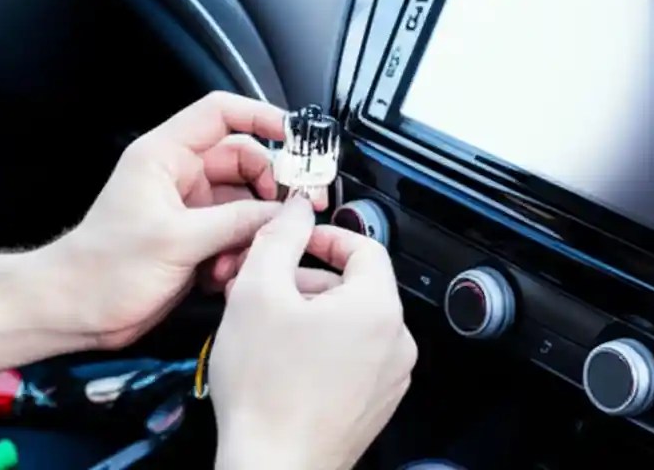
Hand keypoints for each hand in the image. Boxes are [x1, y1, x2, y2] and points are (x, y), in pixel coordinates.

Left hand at [37, 91, 294, 348]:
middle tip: (294, 211)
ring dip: (254, 230)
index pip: (222, 113)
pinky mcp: (197, 238)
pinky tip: (225, 275)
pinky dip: (241, 252)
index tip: (298, 137)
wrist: (76, 312)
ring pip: (246, 202)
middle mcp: (180, 175)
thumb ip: (235, 222)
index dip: (262, 117)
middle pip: (246, 161)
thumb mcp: (176, 240)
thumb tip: (285, 212)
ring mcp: (191, 207)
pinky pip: (237, 233)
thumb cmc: (103, 269)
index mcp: (165, 156)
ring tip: (243, 257)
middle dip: (270, 188)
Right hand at [210, 197, 416, 469]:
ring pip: (349, 324)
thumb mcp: (258, 291)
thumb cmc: (266, 393)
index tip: (296, 239)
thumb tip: (295, 210)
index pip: (364, 247)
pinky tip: (280, 362)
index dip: (324, 236)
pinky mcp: (372, 406)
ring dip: (308, 315)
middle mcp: (395, 342)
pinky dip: (318, 349)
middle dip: (304, 280)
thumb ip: (280, 238)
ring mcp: (387, 378)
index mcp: (378, 307)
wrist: (271, 467)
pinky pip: (349, 358)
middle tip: (263, 288)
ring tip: (264, 328)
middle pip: (353, 287)